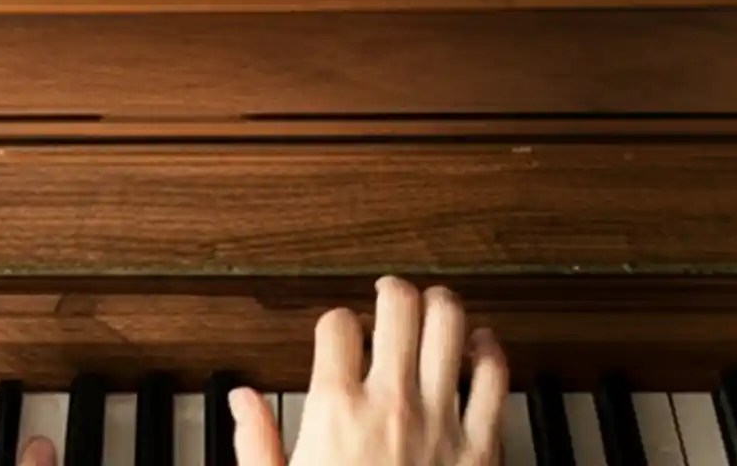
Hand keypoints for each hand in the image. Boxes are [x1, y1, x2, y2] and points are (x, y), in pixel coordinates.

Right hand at [229, 276, 507, 465]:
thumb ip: (256, 441)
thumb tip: (242, 398)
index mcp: (336, 412)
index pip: (337, 326)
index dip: (336, 321)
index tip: (339, 331)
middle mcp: (391, 404)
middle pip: (398, 306)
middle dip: (391, 291)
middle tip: (389, 294)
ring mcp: (442, 421)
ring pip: (450, 325)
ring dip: (441, 305)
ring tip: (433, 305)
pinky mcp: (483, 446)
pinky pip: (495, 377)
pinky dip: (490, 350)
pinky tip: (480, 345)